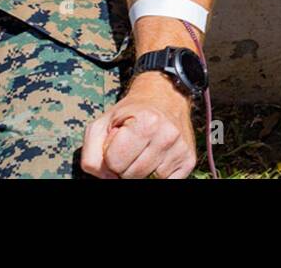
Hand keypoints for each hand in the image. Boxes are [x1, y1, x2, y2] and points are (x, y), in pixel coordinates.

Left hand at [81, 73, 195, 177]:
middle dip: (125, 166)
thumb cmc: (130, 113)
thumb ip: (92, 155)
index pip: (114, 164)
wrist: (165, 98)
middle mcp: (167, 135)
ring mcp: (180, 149)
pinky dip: (156, 177)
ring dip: (141, 172)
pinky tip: (155, 160)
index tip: (118, 142)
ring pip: (149, 182)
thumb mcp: (101, 125)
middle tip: (130, 149)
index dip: (111, 156)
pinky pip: (166, 183)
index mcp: (145, 123)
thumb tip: (108, 178)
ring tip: (143, 152)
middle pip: (132, 176)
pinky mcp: (189, 160)